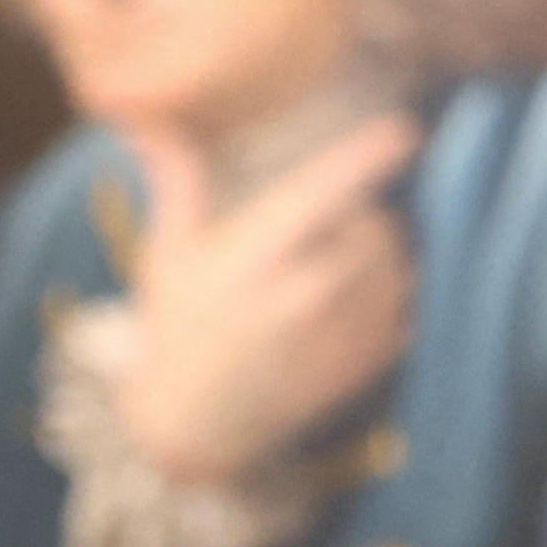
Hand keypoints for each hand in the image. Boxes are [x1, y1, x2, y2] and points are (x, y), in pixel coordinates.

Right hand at [115, 112, 419, 484]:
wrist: (192, 427)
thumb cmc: (176, 331)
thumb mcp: (166, 255)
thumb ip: (176, 182)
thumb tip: (143, 119)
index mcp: (254, 257)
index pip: (324, 193)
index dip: (369, 156)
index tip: (404, 131)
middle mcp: (301, 295)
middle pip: (375, 230)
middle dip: (369, 216)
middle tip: (344, 221)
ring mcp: (334, 337)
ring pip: (397, 271)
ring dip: (387, 256)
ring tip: (352, 259)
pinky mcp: (355, 370)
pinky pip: (404, 315)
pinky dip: (393, 300)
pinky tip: (360, 301)